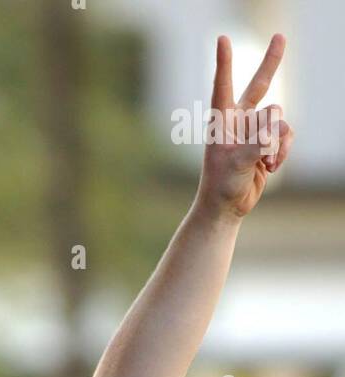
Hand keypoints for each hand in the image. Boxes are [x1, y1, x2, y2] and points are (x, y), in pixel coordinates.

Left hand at [195, 33, 292, 221]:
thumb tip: (278, 127)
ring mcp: (254, 131)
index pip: (224, 86)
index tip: (223, 39)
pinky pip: (285, 135)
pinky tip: (271, 166)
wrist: (226, 207)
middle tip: (280, 37)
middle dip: (271, 62)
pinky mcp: (266, 143)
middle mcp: (238, 121)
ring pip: (278, 120)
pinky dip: (283, 150)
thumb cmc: (222, 185)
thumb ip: (258, 143)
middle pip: (259, 85)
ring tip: (267, 161)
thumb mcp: (238, 164)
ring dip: (278, 142)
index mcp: (222, 121)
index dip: (225, 63)